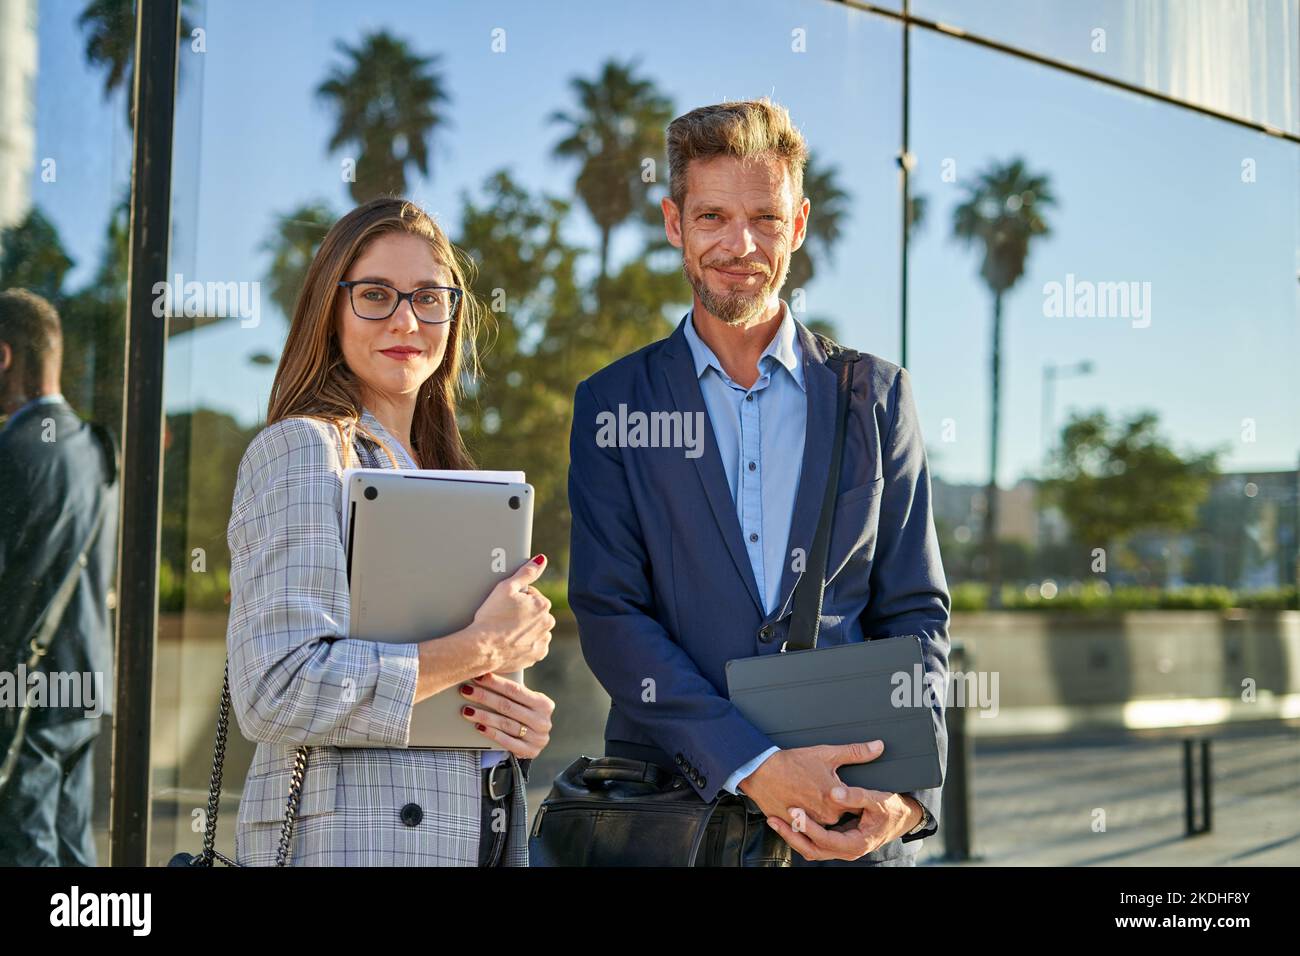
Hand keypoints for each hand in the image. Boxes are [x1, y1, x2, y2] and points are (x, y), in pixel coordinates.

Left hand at [458, 672, 553, 759]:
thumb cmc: (525, 714)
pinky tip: (478, 726)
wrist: (536, 741)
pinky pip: (506, 741)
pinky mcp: (529, 751)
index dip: (495, 683)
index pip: (516, 690)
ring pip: (505, 724)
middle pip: (507, 706)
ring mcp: (537, 738)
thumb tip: (485, 678)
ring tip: (467, 710)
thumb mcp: (526, 703)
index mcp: (543, 703)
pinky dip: (491, 733)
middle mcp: (542, 721)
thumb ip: (512, 693)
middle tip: (466, 691)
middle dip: (484, 697)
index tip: (478, 677)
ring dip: (484, 716)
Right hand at [469, 555, 555, 673]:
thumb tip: (541, 560)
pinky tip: (510, 641)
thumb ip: (526, 572)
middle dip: (522, 613)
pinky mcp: (536, 655)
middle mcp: (547, 623)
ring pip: (534, 629)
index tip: (504, 605)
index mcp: (543, 604)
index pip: (531, 595)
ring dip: (524, 628)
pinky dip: (524, 643)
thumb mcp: (506, 587)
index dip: (515, 598)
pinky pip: (532, 645)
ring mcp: (543, 640)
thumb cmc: (492, 616)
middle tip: (503, 617)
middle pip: (534, 612)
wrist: (482, 648)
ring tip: (505, 630)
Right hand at [739, 740, 884, 826]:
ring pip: (821, 821)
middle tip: (823, 789)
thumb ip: (856, 752)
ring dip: (819, 812)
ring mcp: (807, 823)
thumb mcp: (827, 754)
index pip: (855, 806)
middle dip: (835, 805)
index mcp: (836, 801)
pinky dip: (804, 817)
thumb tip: (878, 747)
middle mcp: (824, 817)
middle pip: (838, 815)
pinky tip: (799, 802)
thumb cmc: (792, 763)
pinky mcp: (792, 826)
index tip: (845, 791)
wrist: (760, 771)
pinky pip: (804, 825)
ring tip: (810, 795)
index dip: (851, 798)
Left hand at [766, 786, 922, 862]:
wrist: (901, 817)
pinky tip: (788, 820)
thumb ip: (856, 795)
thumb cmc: (892, 809)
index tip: (794, 811)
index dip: (808, 827)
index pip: (826, 840)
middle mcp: (846, 850)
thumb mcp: (878, 799)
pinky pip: (814, 843)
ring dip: (792, 835)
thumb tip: (835, 792)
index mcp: (856, 843)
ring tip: (774, 819)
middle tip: (776, 818)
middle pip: (812, 849)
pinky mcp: (835, 841)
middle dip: (792, 834)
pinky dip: (800, 833)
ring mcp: (840, 848)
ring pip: (810, 849)